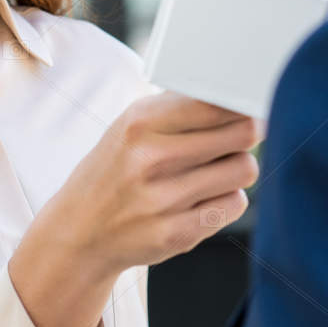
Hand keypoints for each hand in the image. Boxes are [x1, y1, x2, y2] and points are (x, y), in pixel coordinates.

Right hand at [9, 93, 260, 326]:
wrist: (79, 231)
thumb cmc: (116, 168)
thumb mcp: (132, 125)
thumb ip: (181, 106)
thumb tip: (239, 92)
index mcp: (140, 123)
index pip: (218, 102)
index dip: (243, 103)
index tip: (248, 107)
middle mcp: (151, 159)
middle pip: (243, 133)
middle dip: (246, 134)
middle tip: (237, 138)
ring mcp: (163, 200)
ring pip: (244, 169)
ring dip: (238, 167)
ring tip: (216, 170)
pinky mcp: (177, 234)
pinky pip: (235, 204)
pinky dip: (227, 198)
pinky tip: (202, 198)